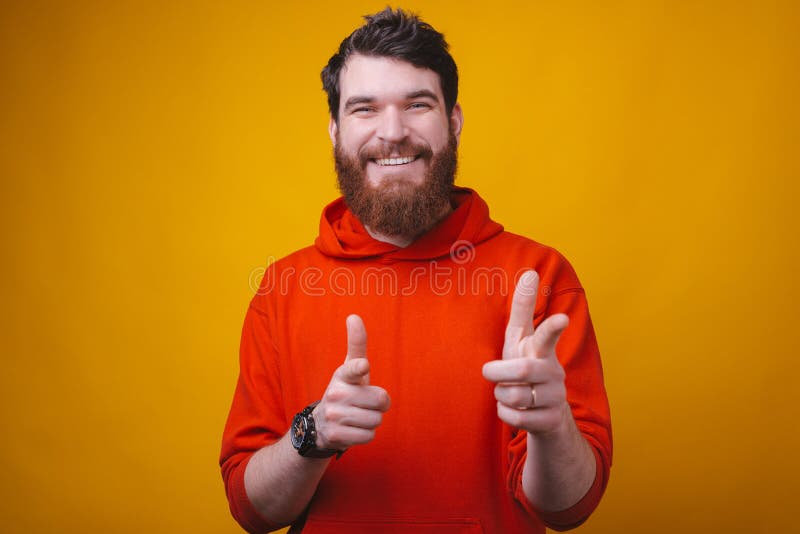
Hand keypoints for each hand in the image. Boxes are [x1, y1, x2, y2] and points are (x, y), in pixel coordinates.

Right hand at [313, 314, 390, 449]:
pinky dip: (365, 435)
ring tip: (357, 417)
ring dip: (372, 421)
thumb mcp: (350, 369)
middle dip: (378, 406)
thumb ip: (357, 344)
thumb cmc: (345, 391)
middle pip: (381, 401)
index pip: (354, 369)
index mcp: (343, 375)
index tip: (364, 366)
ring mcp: (334, 415)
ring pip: (376, 420)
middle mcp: (336, 393)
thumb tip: (353, 316)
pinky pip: (369, 436)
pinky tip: (352, 429)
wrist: (320, 425)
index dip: (360, 368)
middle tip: (363, 404)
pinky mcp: (336, 435)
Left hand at [482, 271, 569, 434]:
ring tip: (509, 393)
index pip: (548, 335)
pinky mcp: (550, 421)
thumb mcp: (522, 340)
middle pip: (522, 369)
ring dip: (501, 395)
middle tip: (490, 372)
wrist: (547, 416)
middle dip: (499, 372)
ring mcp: (555, 397)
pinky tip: (515, 410)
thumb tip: (529, 271)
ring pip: (514, 395)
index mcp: (543, 350)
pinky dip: (505, 413)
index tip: (561, 318)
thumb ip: (524, 309)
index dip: (552, 327)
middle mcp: (553, 372)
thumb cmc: (528, 368)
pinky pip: (514, 417)